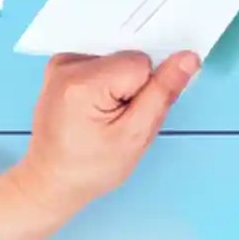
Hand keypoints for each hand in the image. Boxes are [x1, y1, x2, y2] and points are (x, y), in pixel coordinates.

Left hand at [0, 50, 200, 239]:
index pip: (142, 64)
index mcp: (84, 81)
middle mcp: (68, 63)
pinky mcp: (61, 66)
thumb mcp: (136, 136)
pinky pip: (102, 62)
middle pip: (129, 58)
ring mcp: (61, 63)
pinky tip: (94, 107)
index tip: (128, 116)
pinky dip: (106, 82)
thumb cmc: (92, 167)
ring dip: (119, 85)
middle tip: (116, 121)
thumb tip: (188, 57)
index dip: (146, 91)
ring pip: (118, 60)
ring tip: (102, 117)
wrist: (51, 182)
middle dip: (133, 87)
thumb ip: (163, 92)